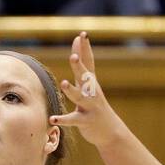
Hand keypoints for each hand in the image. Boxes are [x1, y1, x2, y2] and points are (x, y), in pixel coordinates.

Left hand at [51, 31, 114, 148]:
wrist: (111, 131)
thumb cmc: (95, 104)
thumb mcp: (89, 84)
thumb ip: (82, 65)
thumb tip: (76, 45)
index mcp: (91, 82)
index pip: (89, 62)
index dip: (85, 48)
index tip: (82, 34)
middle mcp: (92, 92)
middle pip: (85, 77)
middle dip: (79, 67)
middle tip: (73, 57)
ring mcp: (90, 106)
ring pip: (80, 97)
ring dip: (71, 90)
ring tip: (63, 83)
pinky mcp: (86, 121)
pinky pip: (74, 120)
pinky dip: (63, 120)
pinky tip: (53, 119)